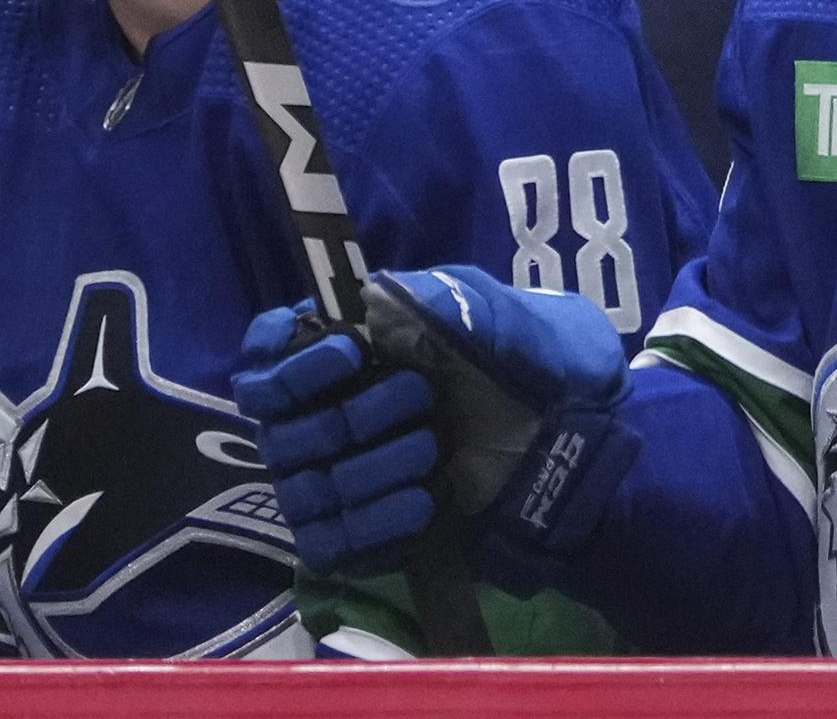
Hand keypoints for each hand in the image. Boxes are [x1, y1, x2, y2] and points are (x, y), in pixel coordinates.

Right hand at [236, 267, 634, 585]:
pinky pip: (329, 540)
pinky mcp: (352, 538)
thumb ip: (435, 298)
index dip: (291, 355)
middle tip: (419, 397)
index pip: (266, 350)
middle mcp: (321, 415)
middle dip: (351, 411)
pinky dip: (373, 521)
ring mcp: (331, 481)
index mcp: (341, 353)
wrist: (570, 451)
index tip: (349, 350)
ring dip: (367, 467)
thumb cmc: (519, 374)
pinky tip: (423, 502)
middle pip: (283, 425)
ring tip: (430, 451)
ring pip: (305, 485)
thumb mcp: (490, 317)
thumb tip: (371, 295)